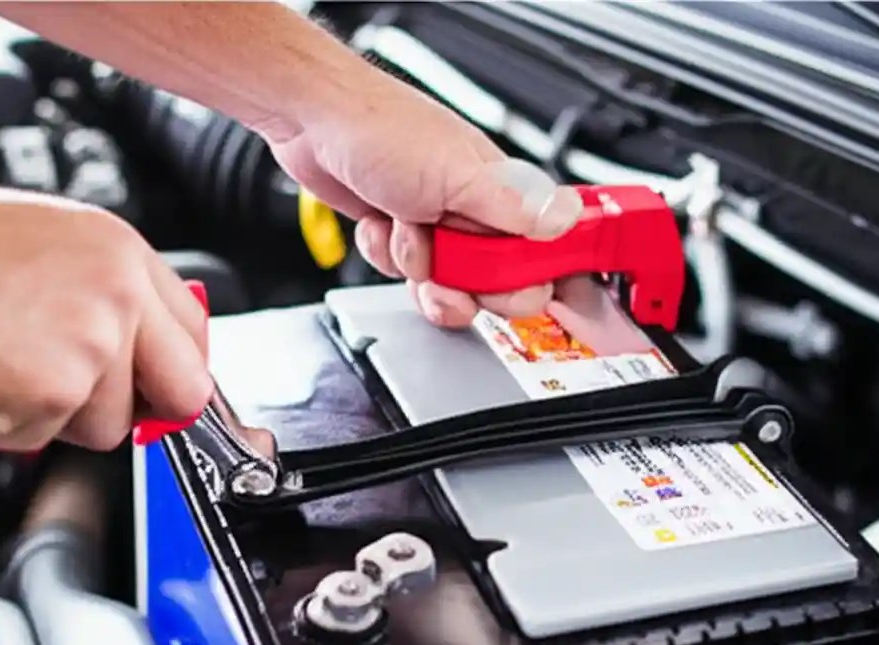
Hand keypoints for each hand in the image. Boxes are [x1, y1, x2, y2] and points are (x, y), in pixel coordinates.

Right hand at [0, 187, 210, 451]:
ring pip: (109, 425)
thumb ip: (112, 293)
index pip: (195, 334)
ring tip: (9, 365)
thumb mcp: (56, 241)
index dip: (177, 369)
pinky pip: (48, 436)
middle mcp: (119, 301)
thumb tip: (144, 345)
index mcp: (125, 256)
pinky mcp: (48, 397)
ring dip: (62, 414)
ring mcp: (89, 351)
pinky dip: (12, 423)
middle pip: (182, 392)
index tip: (162, 386)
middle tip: (97, 398)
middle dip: (144, 408)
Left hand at [260, 76, 582, 327]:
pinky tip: (379, 225)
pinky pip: (405, 272)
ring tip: (403, 231)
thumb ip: (512, 206)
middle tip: (444, 262)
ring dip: (416, 265)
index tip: (502, 286)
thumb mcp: (454, 175)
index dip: (523, 280)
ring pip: (444, 281)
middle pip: (490, 279)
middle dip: (461, 282)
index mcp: (501, 191)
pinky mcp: (402, 232)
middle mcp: (473, 208)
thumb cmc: (380, 127)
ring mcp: (436, 222)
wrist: (312, 122)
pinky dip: (385, 254)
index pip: (537, 253)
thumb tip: (566, 219)